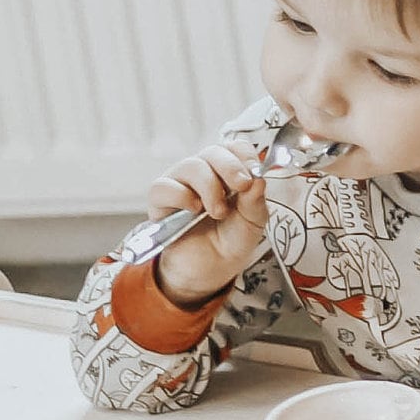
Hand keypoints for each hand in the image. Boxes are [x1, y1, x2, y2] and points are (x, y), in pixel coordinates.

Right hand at [147, 144, 267, 304]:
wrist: (208, 272)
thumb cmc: (230, 243)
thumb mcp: (252, 223)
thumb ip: (255, 201)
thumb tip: (259, 177)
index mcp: (228, 173)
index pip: (234, 147)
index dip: (245, 154)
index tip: (254, 173)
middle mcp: (204, 172)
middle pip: (213, 151)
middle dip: (230, 167)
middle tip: (241, 186)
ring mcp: (180, 183)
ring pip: (191, 165)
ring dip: (209, 187)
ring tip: (217, 213)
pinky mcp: (160, 201)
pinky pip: (164, 186)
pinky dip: (181, 196)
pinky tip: (193, 210)